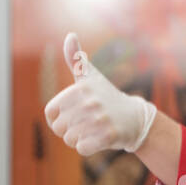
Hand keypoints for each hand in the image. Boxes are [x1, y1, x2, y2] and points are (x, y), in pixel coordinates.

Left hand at [44, 33, 156, 155]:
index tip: (70, 116)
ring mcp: (100, 119)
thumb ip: (76, 58)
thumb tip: (70, 35)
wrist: (135, 118)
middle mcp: (90, 101)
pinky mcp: (109, 135)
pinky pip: (82, 149)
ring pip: (70, 139)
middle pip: (60, 128)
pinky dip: (88, 148)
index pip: (51, 112)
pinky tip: (98, 139)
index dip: (57, 119)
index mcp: (80, 87)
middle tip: (85, 124)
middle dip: (69, 131)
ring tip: (93, 130)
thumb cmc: (107, 97)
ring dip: (79, 140)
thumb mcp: (91, 76)